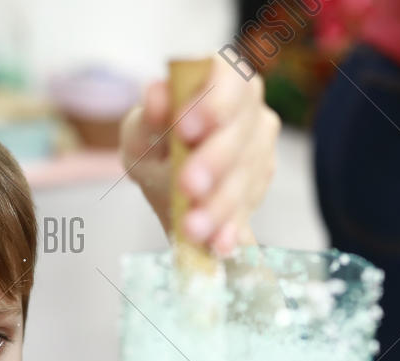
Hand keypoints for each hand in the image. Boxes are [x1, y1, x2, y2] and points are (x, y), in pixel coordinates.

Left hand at [118, 56, 279, 254]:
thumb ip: (148, 117)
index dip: (212, 103)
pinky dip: (231, 228)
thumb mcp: (140, 133)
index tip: (186, 130)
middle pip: (241, 133)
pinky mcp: (258, 188)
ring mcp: (259, 149)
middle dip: (215, 162)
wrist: (169, 186)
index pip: (228, 79)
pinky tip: (219, 243)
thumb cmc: (155, 147)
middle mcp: (248, 110)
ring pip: (245, 176)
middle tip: (188, 186)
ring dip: (220, 204)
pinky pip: (248, 208)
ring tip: (193, 227)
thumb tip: (156, 94)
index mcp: (220, 79)